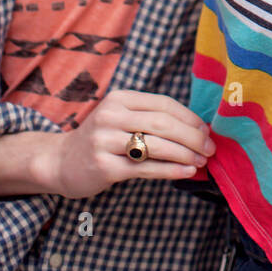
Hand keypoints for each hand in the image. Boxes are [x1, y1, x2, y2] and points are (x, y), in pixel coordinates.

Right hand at [41, 89, 215, 198]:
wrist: (61, 162)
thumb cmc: (102, 139)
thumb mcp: (122, 119)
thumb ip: (152, 119)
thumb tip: (198, 130)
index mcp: (120, 98)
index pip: (164, 104)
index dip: (190, 117)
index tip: (207, 131)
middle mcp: (111, 116)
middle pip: (163, 123)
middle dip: (192, 136)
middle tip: (210, 148)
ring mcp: (105, 141)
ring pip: (156, 145)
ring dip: (185, 154)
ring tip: (201, 162)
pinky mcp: (104, 166)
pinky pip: (145, 168)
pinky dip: (170, 170)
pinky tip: (186, 172)